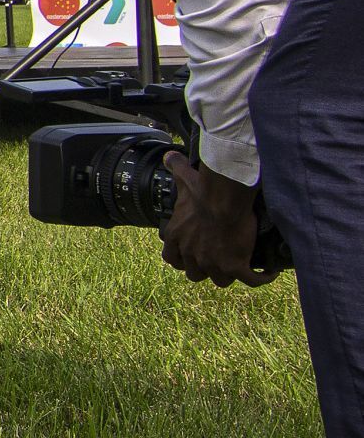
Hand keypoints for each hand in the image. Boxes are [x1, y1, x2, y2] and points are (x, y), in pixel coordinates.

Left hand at [160, 151, 278, 286]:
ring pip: (221, 280)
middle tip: (218, 260)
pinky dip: (261, 277)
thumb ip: (175, 169)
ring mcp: (213, 263)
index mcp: (176, 237)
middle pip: (196, 274)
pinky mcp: (235, 266)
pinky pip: (251, 280)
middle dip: (205, 270)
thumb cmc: (204, 189)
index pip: (172, 259)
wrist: (224, 199)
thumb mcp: (184, 178)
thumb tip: (169, 157)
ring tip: (241, 265)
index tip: (191, 256)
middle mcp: (191, 254)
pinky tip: (268, 271)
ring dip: (230, 275)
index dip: (182, 260)